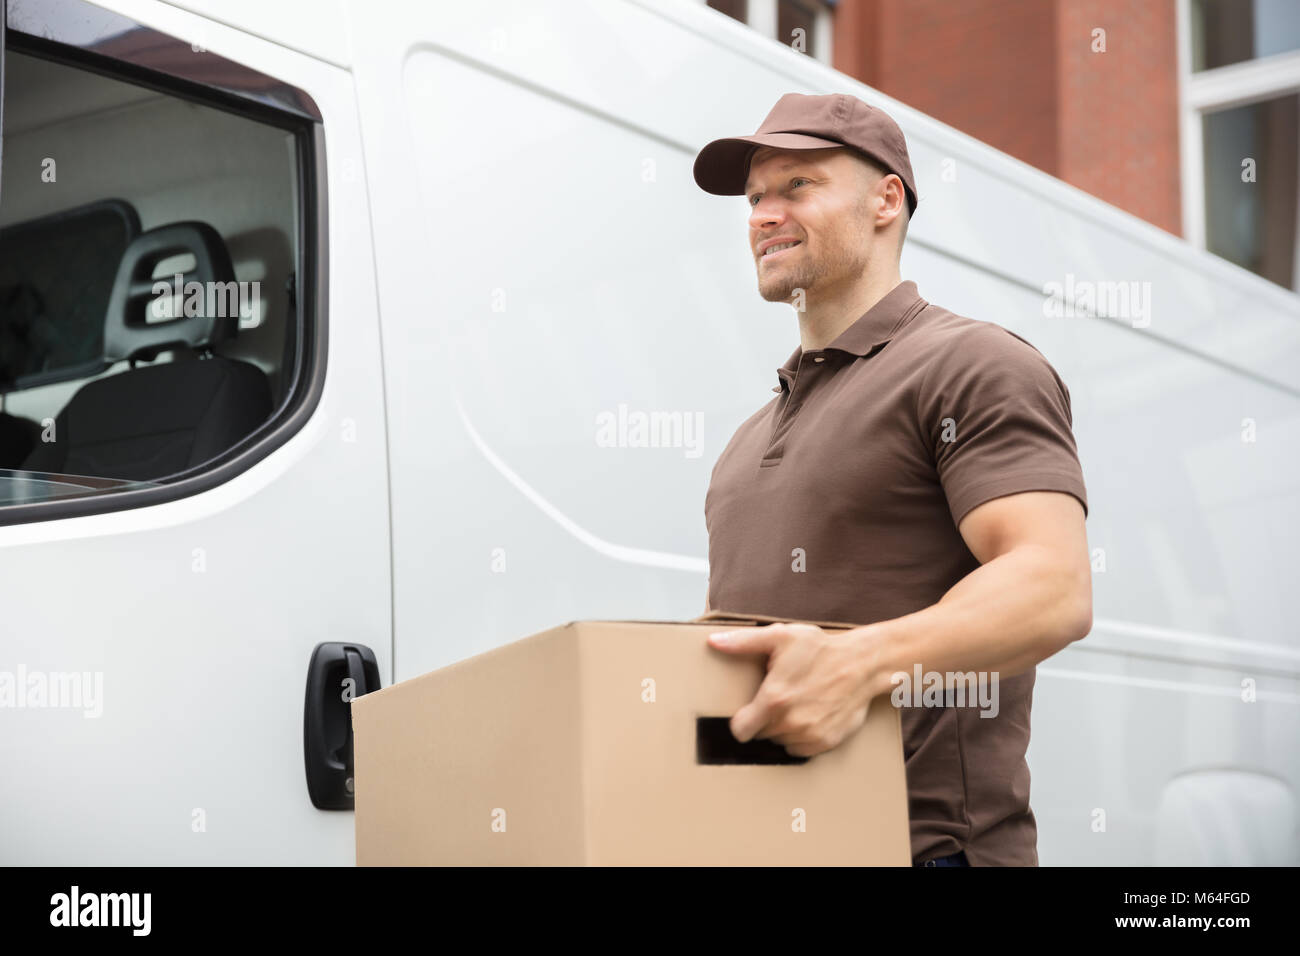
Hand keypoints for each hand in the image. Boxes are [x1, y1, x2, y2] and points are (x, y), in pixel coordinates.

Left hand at [707, 623, 874, 757]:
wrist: (862, 664)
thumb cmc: (820, 649)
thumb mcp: (781, 637)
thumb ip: (743, 642)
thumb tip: (714, 642)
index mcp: (774, 700)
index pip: (740, 731)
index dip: (741, 721)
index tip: (747, 711)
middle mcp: (790, 723)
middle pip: (761, 735)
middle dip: (764, 720)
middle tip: (778, 699)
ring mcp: (809, 735)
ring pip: (780, 742)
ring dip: (782, 729)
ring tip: (795, 704)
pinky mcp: (826, 742)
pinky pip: (801, 749)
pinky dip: (800, 737)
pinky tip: (808, 715)